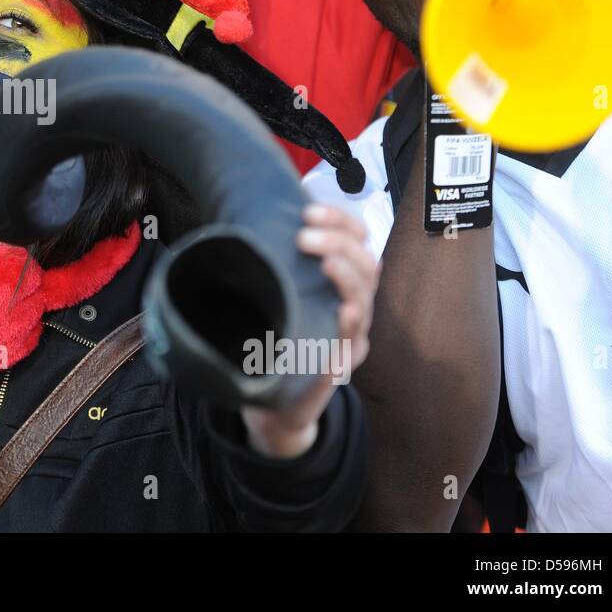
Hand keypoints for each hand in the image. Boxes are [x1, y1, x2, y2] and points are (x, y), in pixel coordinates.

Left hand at [240, 203, 377, 456]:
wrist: (272, 402)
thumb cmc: (275, 338)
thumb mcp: (275, 289)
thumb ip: (273, 258)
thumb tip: (243, 212)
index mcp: (340, 284)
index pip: (357, 241)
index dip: (341, 220)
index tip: (309, 208)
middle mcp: (352, 310)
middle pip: (367, 266)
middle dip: (340, 243)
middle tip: (304, 236)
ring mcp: (347, 342)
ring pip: (363, 304)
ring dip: (347, 279)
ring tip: (325, 263)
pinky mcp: (336, 373)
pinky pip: (348, 350)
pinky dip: (346, 330)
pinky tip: (341, 314)